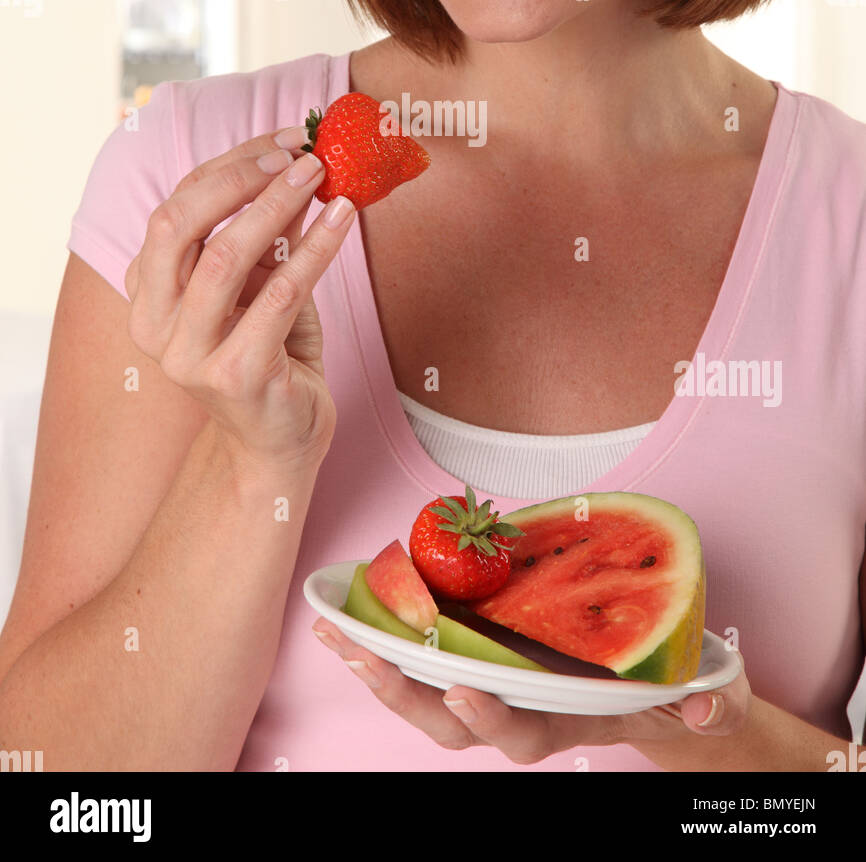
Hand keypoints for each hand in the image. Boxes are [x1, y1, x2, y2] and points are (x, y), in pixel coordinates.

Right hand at [124, 126, 355, 467]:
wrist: (280, 442)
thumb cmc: (270, 355)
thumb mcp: (258, 288)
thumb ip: (263, 238)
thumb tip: (297, 168)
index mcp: (147, 295)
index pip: (174, 209)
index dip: (227, 166)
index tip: (282, 142)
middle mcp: (153, 324)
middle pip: (179, 224)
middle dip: (241, 178)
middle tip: (300, 156)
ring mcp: (189, 354)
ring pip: (226, 256)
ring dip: (279, 205)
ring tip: (323, 177)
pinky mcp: (235, 375)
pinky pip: (280, 294)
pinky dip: (316, 247)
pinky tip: (343, 219)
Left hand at [312, 617, 750, 763]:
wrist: (662, 694)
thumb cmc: (677, 694)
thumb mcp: (709, 699)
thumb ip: (710, 705)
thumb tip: (701, 707)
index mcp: (568, 720)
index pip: (524, 733)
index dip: (492, 719)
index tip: (465, 692)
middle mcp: (523, 707)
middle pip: (452, 722)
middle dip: (406, 696)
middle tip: (366, 661)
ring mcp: (499, 681)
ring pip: (427, 691)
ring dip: (379, 664)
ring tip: (336, 633)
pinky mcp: (485, 649)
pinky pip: (429, 651)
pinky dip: (388, 632)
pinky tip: (354, 604)